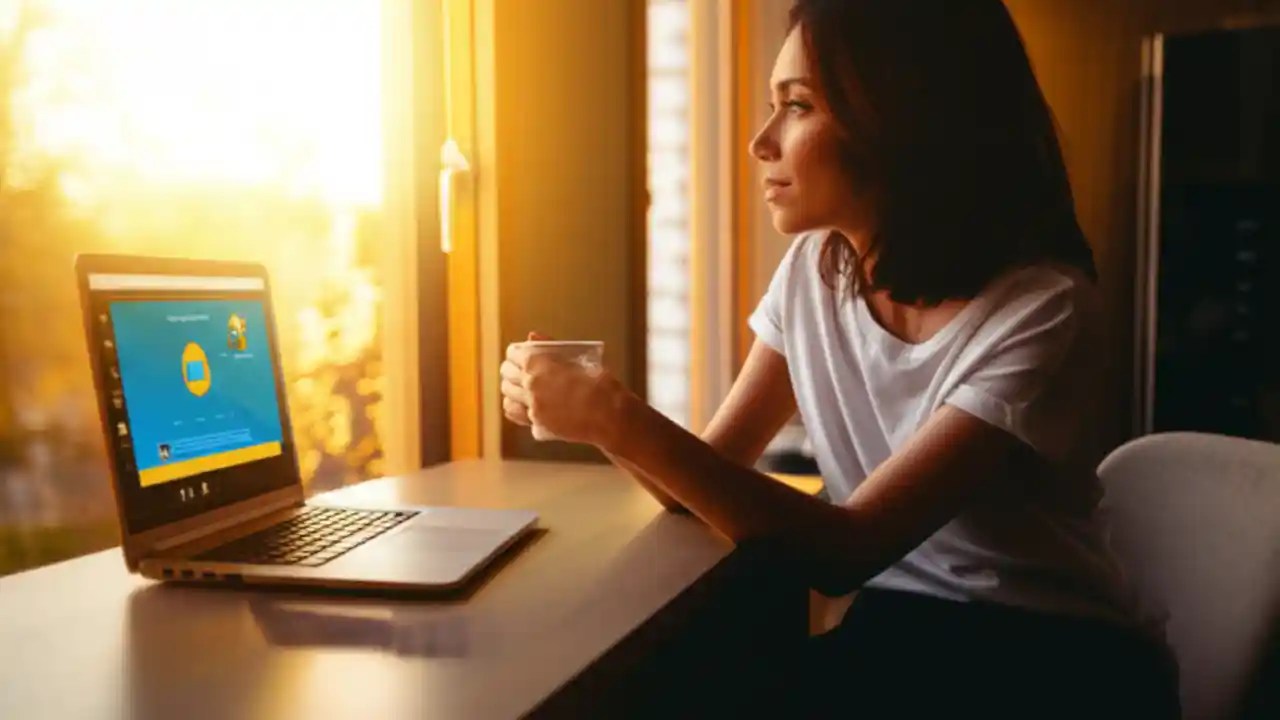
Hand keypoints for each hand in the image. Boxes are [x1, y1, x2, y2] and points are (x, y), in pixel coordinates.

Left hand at [499, 332, 629, 447]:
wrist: (610, 416)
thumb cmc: (600, 384)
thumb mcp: (579, 358)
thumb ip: (550, 347)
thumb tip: (531, 336)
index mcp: (539, 364)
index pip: (513, 353)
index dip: (516, 352)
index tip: (519, 353)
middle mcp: (531, 384)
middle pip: (507, 373)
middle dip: (511, 368)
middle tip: (517, 368)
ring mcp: (533, 406)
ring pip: (507, 393)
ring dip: (511, 387)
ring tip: (518, 385)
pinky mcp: (537, 423)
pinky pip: (514, 413)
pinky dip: (513, 406)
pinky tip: (520, 403)